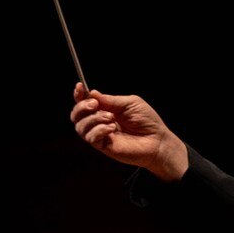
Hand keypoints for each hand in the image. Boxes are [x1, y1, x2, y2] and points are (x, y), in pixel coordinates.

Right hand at [71, 83, 189, 180]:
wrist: (157, 140)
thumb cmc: (147, 121)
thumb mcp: (130, 103)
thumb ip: (110, 100)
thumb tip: (92, 93)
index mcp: (105, 109)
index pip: (85, 102)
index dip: (79, 95)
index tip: (79, 86)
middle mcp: (99, 122)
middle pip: (76, 115)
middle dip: (82, 107)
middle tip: (95, 105)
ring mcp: (100, 134)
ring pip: (80, 126)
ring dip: (93, 119)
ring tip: (111, 118)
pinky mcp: (103, 146)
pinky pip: (90, 137)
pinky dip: (98, 130)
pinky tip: (111, 128)